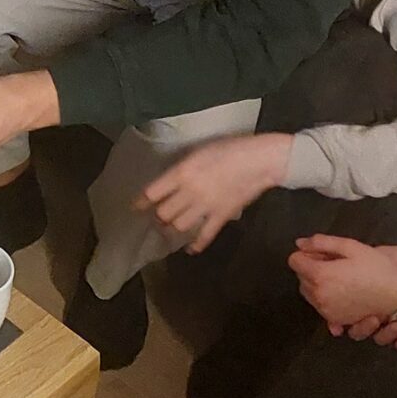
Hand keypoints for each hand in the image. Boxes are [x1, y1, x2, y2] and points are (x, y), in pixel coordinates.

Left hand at [138, 133, 290, 252]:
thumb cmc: (230, 149)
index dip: (142, 201)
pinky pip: (204, 236)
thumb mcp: (199, 152)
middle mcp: (190, 192)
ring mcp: (205, 206)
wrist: (260, 160)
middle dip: (159, 215)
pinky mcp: (221, 216)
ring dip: (174, 227)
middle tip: (158, 216)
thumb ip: (183, 169)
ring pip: (179, 226)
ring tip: (172, 226)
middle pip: (164, 213)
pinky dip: (196, 245)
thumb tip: (170, 181)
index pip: (153, 192)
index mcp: (182, 172)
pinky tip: (190, 248)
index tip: (136, 206)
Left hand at [289, 234, 396, 341]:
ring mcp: (326, 310)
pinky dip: (326, 298)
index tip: (323, 253)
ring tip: (341, 277)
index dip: (306, 254)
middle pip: (300, 278)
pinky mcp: (336, 320)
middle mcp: (318, 295)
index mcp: (319, 275)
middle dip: (311, 268)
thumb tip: (300, 243)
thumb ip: (322, 242)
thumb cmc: (377, 268)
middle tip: (334, 263)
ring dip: (317, 283)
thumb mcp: (352, 247)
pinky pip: (320, 306)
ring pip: (309, 293)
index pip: (294, 261)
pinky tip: (343, 292)